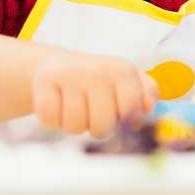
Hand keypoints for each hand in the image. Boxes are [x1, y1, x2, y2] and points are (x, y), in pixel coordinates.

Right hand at [29, 52, 159, 137]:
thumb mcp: (127, 82)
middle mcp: (99, 70)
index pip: (131, 111)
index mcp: (124, 72)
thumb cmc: (100, 82)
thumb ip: (146, 93)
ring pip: (75, 126)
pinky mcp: (45, 81)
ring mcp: (71, 74)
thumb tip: (148, 106)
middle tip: (93, 113)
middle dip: (97, 128)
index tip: (118, 116)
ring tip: (76, 108)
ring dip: (74, 126)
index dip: (124, 122)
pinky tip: (59, 106)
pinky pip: (51, 120)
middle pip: (102, 125)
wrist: (59, 65)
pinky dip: (53, 122)